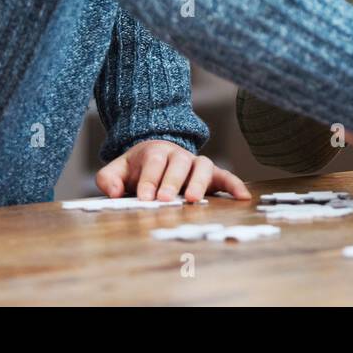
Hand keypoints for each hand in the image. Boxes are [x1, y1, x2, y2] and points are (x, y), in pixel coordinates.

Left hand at [96, 139, 251, 202]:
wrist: (157, 156)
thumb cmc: (137, 169)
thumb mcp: (118, 170)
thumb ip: (110, 179)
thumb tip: (114, 192)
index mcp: (155, 152)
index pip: (153, 162)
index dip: (149, 179)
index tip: (144, 197)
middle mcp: (179, 155)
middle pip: (178, 163)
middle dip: (172, 181)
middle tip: (165, 199)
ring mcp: (196, 164)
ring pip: (203, 166)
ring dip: (199, 182)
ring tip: (192, 200)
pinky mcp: (212, 175)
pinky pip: (226, 176)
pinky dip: (235, 184)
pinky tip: (242, 197)